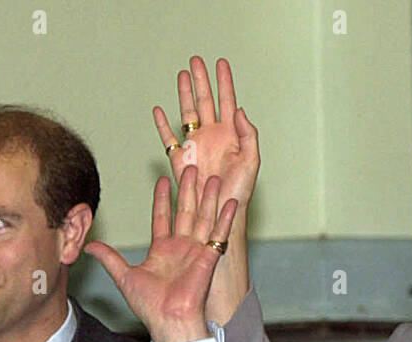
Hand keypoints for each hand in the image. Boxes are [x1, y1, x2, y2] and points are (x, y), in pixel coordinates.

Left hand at [85, 166, 236, 341]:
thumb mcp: (124, 276)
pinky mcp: (209, 258)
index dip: (162, 199)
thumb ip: (110, 258)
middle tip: (191, 167)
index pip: (162, 217)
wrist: (169, 321)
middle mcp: (180, 248)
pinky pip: (219, 233)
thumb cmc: (149, 306)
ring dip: (208, 197)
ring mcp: (196, 252)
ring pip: (203, 217)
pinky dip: (225, 217)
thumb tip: (88, 247)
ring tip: (212, 177)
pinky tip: (230, 200)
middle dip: (188, 190)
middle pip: (185, 211)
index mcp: (162, 251)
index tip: (163, 180)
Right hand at [154, 56, 258, 225]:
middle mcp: (212, 135)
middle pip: (205, 100)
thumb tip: (239, 110)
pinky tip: (159, 111)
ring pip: (187, 113)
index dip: (224, 82)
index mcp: (231, 134)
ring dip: (184, 94)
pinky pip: (169, 138)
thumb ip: (248, 134)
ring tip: (182, 75)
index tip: (221, 63)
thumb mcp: (252, 161)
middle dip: (201, 80)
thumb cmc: (239, 191)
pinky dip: (163, 125)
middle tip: (196, 60)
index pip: (227, 101)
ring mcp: (195, 145)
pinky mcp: (180, 158)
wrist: (220, 211)